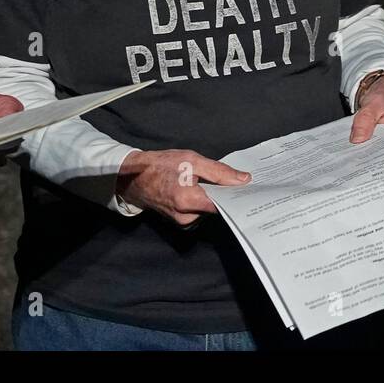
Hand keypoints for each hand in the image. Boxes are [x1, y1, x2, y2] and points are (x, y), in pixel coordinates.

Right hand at [116, 149, 249, 225]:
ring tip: (210, 182)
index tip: (250, 190)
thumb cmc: (160, 166)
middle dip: (225, 195)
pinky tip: (202, 189)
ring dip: (213, 197)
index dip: (237, 197)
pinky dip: (204, 201)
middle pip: (217, 208)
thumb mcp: (191, 160)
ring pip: (209, 210)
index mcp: (188, 201)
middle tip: (233, 181)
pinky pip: (199, 212)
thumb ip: (219, 172)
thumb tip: (243, 180)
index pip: (223, 205)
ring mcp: (182, 222)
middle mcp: (186, 217)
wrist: (133, 177)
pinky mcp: (180, 221)